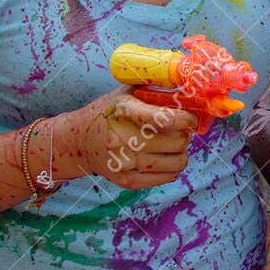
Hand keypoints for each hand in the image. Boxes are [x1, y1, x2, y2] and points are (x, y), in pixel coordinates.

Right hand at [65, 88, 196, 189]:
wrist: (78, 141)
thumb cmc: (109, 113)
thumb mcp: (127, 93)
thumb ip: (156, 89)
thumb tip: (191, 90)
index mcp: (125, 111)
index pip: (166, 118)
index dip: (187, 119)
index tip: (191, 119)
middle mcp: (123, 138)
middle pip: (177, 142)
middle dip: (185, 135)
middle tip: (179, 131)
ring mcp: (124, 162)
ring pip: (177, 162)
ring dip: (181, 152)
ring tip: (171, 144)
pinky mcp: (127, 180)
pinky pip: (168, 177)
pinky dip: (173, 167)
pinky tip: (164, 157)